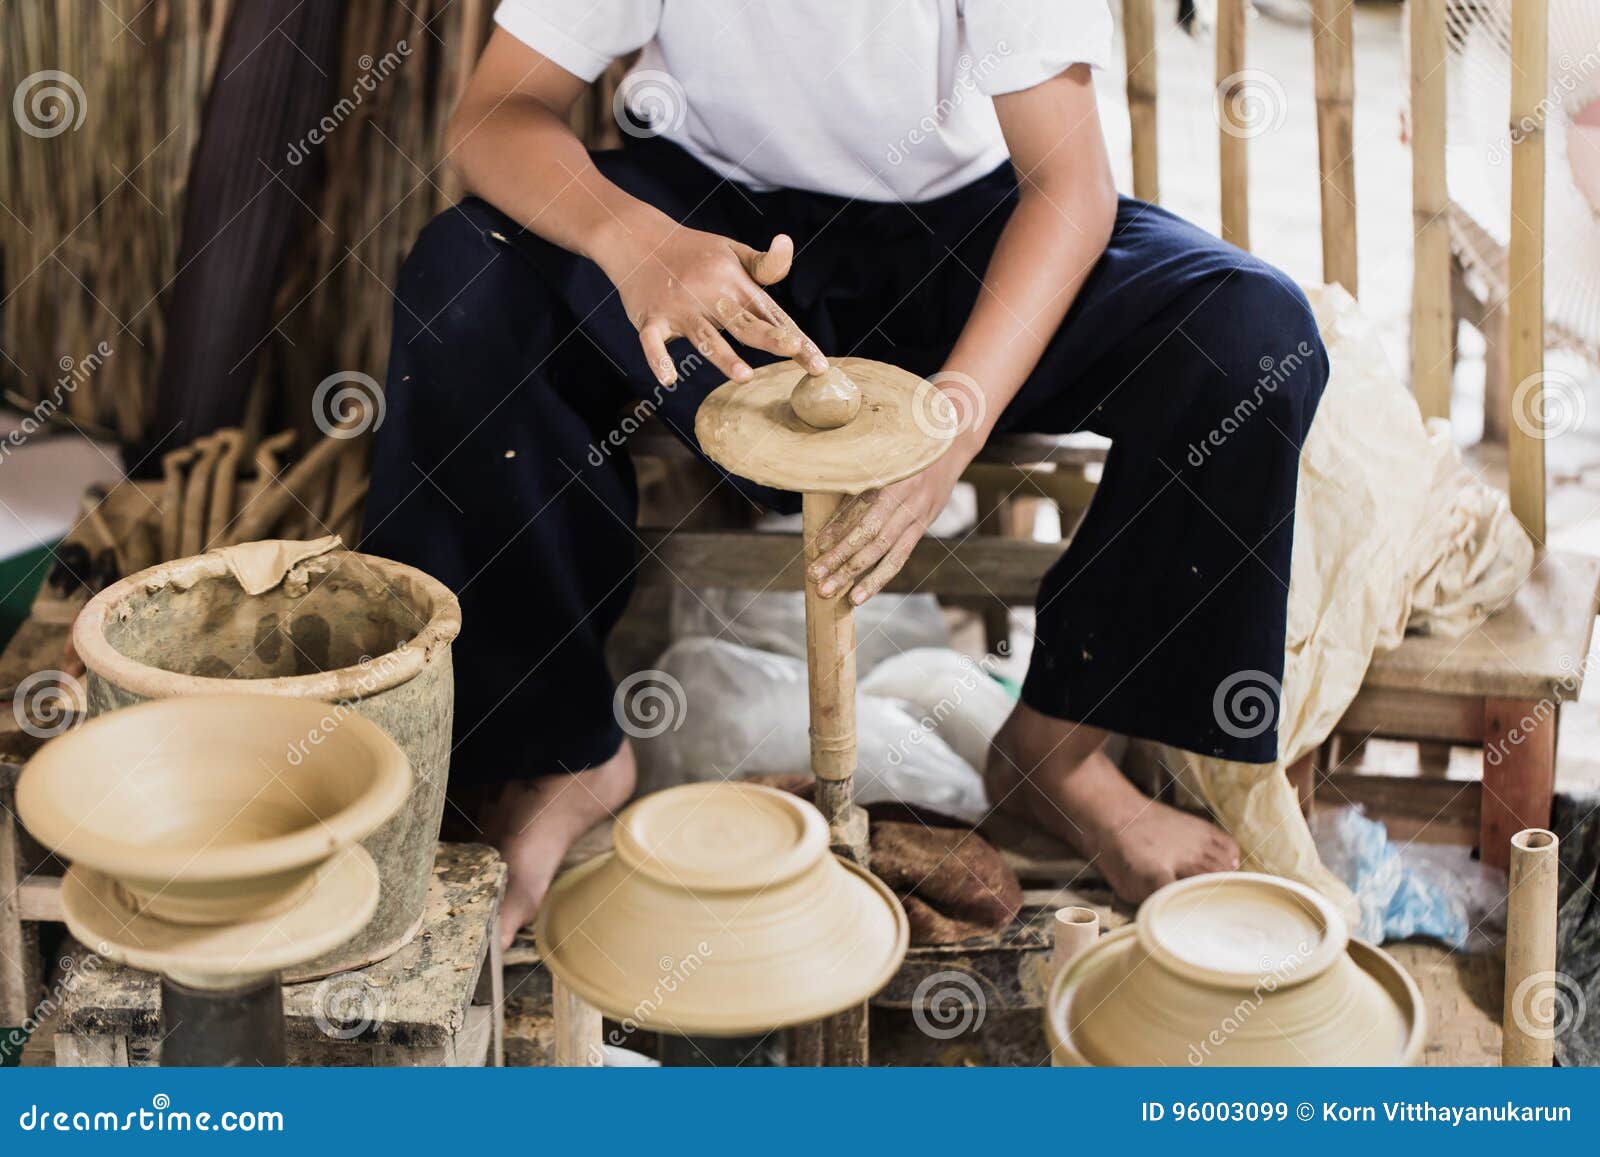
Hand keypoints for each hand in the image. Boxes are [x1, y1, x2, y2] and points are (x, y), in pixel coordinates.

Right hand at [600, 222, 827, 385]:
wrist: (638, 238)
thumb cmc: (695, 252)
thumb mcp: (731, 250)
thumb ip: (764, 264)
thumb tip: (787, 245)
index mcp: (734, 282)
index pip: (772, 315)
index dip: (796, 339)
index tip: (819, 366)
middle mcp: (710, 295)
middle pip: (744, 323)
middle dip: (769, 338)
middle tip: (792, 351)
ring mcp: (680, 308)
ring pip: (705, 336)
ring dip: (723, 356)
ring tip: (745, 376)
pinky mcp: (651, 318)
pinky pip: (653, 341)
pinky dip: (658, 358)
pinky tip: (668, 378)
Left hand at [807, 453, 967, 604]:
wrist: (947, 446)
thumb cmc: (902, 452)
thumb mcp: (880, 461)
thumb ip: (856, 490)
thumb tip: (826, 529)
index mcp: (893, 479)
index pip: (863, 512)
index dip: (839, 532)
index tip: (817, 548)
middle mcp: (906, 501)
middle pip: (872, 538)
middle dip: (842, 560)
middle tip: (817, 578)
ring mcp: (917, 516)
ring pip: (886, 553)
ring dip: (860, 577)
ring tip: (835, 593)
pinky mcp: (921, 527)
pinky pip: (899, 557)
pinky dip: (879, 578)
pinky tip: (861, 593)